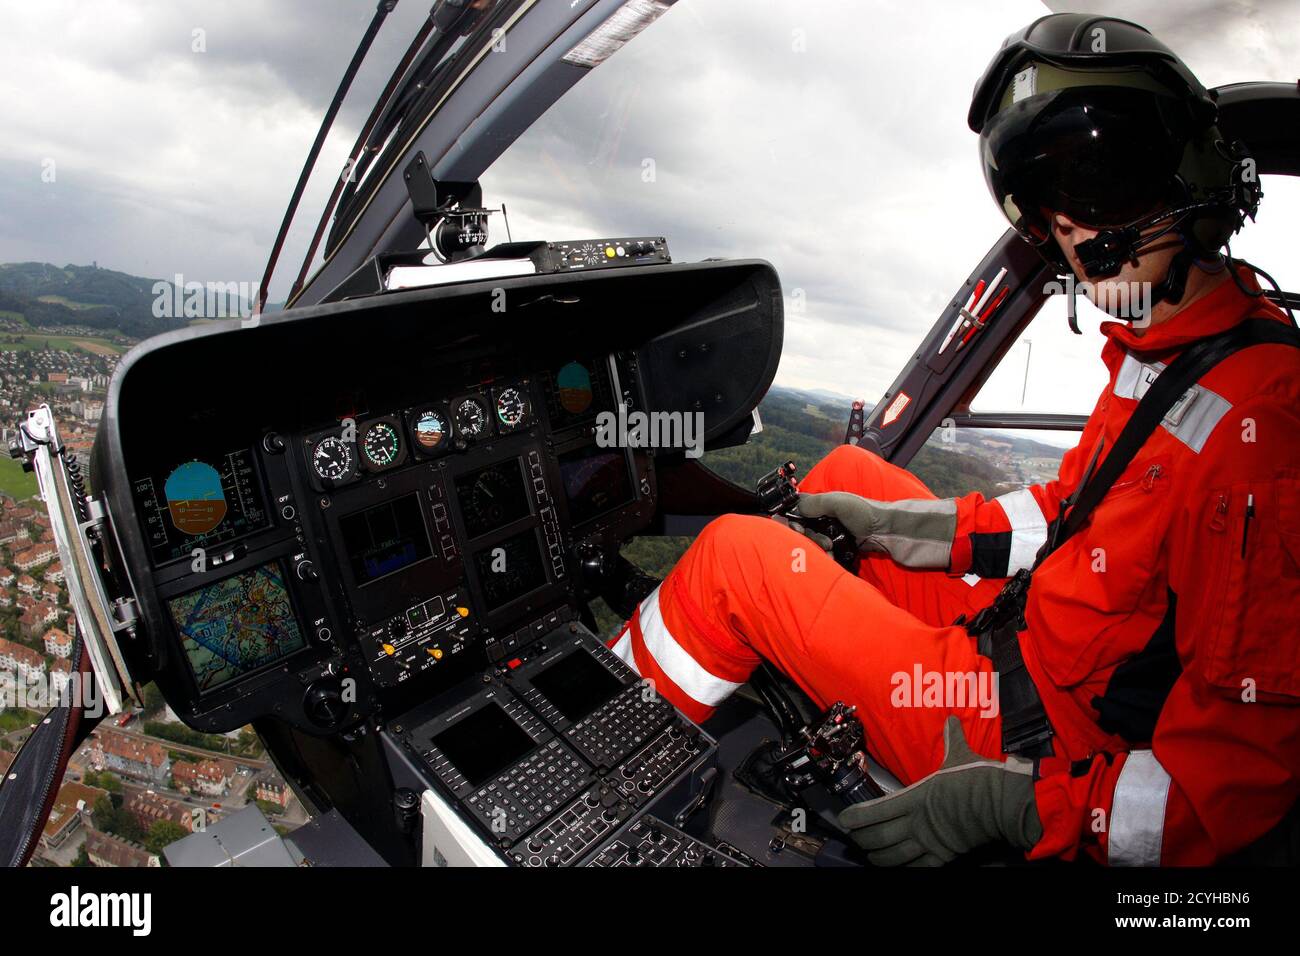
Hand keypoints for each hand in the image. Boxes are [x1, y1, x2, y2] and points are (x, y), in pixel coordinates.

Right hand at [795, 491, 956, 568]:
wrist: (886, 532)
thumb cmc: (865, 513)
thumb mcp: (838, 502)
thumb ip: (814, 503)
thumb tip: (793, 508)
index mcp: (819, 504)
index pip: (794, 511)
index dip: (790, 521)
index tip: (798, 529)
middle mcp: (820, 518)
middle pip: (799, 531)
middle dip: (808, 538)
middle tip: (823, 541)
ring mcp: (827, 534)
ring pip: (809, 545)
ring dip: (816, 549)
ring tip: (830, 549)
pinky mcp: (835, 548)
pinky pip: (821, 554)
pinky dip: (825, 556)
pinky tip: (832, 557)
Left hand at [838, 716, 1042, 865]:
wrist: (1003, 802)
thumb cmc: (978, 778)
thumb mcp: (960, 755)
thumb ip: (952, 739)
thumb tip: (952, 720)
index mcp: (916, 796)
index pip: (876, 810)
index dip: (856, 817)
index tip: (844, 819)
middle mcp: (917, 821)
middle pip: (879, 836)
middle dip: (862, 838)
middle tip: (854, 838)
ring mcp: (929, 841)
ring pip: (893, 856)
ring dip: (877, 856)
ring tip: (869, 854)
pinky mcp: (944, 856)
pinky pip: (917, 867)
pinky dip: (903, 868)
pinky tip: (895, 867)